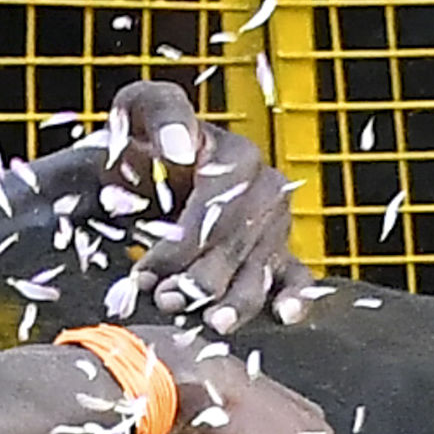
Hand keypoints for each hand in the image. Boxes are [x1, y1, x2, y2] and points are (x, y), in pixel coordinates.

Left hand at [97, 83, 312, 332]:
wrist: (150, 176)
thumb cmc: (142, 145)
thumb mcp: (138, 111)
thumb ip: (159, 113)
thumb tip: (182, 146)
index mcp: (237, 156)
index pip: (215, 209)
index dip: (180, 245)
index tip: (144, 272)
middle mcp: (265, 190)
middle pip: (236, 247)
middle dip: (200, 280)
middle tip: (165, 300)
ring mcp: (276, 227)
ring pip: (259, 272)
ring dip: (233, 302)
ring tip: (210, 322)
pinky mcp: (281, 257)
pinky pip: (295, 279)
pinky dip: (293, 298)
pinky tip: (283, 313)